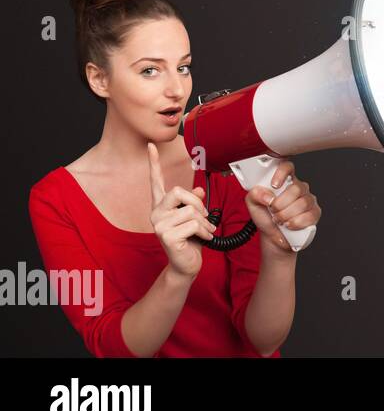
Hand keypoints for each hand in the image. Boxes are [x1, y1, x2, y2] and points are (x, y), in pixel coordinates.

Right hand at [148, 142, 214, 278]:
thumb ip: (194, 202)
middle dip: (198, 203)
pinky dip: (204, 231)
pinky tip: (202, 239)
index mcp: (162, 206)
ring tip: (204, 231)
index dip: (153, 163)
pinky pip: (193, 223)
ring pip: (191, 210)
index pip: (156, 181)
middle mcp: (157, 213)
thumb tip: (198, 189)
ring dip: (205, 222)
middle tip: (204, 217)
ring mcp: (159, 224)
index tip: (151, 146)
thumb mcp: (195, 218)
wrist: (187, 264)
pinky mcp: (166, 236)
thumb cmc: (190, 241)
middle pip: (178, 191)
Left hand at [243, 160, 320, 253]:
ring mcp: (308, 200)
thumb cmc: (265, 218)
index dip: (282, 173)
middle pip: (296, 188)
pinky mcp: (315, 213)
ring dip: (286, 215)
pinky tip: (289, 225)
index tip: (274, 185)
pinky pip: (309, 216)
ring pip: (303, 203)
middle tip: (273, 210)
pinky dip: (296, 223)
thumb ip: (255, 195)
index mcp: (284, 181)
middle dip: (280, 204)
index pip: (287, 167)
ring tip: (280, 219)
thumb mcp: (253, 205)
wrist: (272, 236)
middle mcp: (298, 188)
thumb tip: (267, 195)